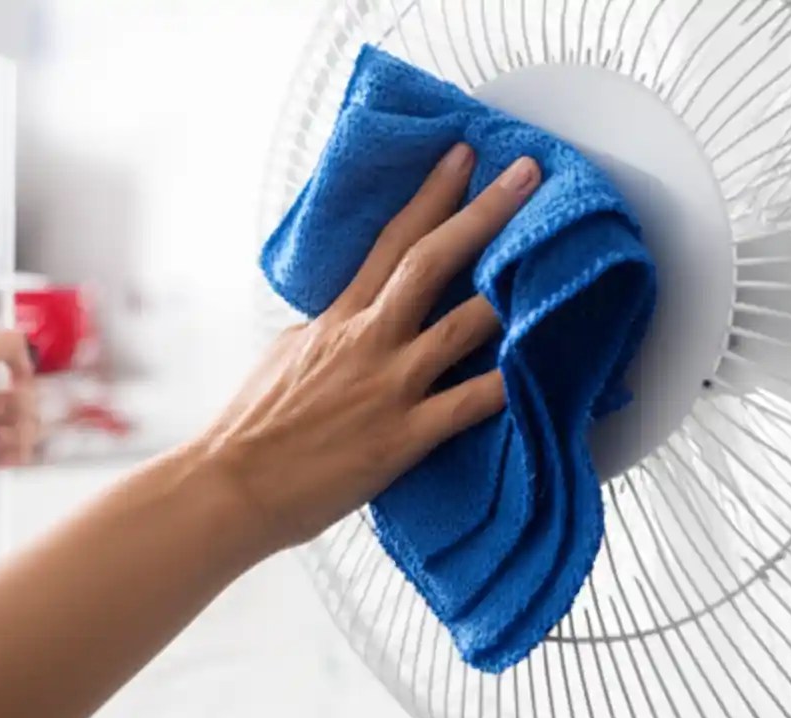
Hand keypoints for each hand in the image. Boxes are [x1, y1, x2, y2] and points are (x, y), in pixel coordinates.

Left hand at [0, 332, 38, 522]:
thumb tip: (24, 346)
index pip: (18, 361)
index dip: (24, 372)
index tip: (20, 382)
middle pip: (31, 396)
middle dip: (24, 409)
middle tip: (0, 419)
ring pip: (32, 425)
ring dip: (20, 435)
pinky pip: (26, 451)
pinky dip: (16, 455)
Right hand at [202, 145, 540, 549]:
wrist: (233, 486)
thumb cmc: (255, 425)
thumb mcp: (290, 352)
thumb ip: (332, 325)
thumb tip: (355, 310)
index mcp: (339, 317)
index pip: (391, 240)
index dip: (431, 193)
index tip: (463, 157)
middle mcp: (368, 340)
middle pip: (433, 261)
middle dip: (484, 212)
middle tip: (527, 175)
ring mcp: (388, 386)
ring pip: (461, 325)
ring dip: (511, 288)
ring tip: (557, 257)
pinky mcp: (402, 437)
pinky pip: (467, 406)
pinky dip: (509, 386)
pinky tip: (549, 370)